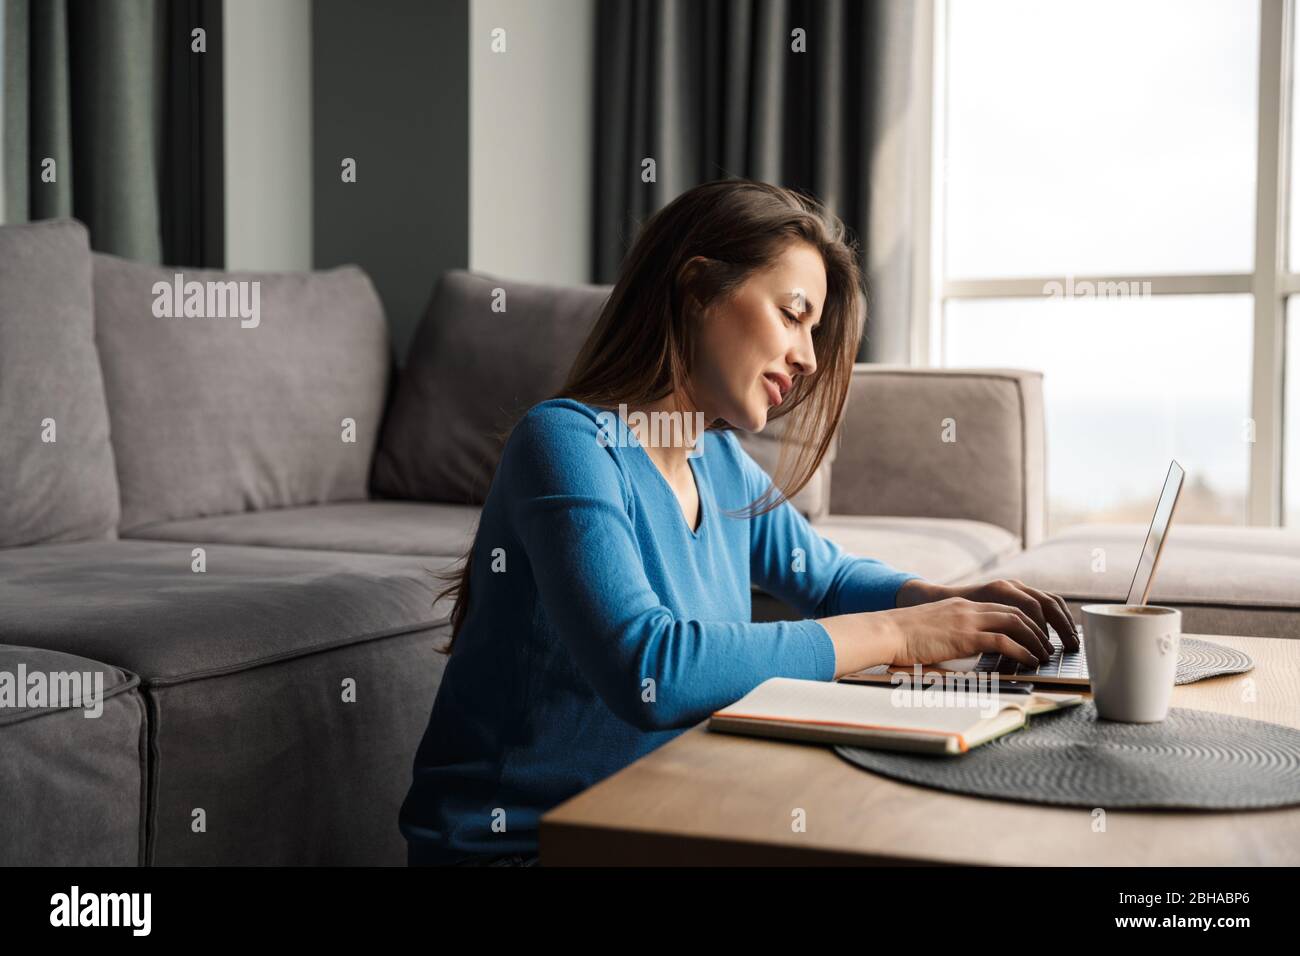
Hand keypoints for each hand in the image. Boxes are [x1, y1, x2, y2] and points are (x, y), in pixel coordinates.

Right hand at [880, 595, 1053, 668]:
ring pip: (1015, 624)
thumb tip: (958, 653)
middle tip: (1047, 646)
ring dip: (1034, 641)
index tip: (1034, 635)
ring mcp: (967, 620)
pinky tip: (1029, 661)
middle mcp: (968, 608)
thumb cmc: (902, 637)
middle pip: (1015, 613)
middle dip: (1037, 630)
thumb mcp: (932, 630)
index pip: (1002, 608)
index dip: (1024, 621)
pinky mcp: (965, 637)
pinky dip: (1022, 651)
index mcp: (961, 606)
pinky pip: (1003, 642)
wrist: (887, 631)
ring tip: (1044, 656)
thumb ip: (950, 636)